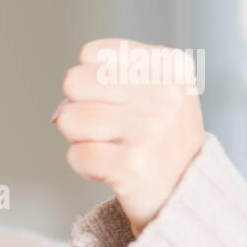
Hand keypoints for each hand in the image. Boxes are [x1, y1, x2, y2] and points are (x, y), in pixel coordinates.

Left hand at [53, 38, 205, 236]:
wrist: (186, 193)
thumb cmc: (158, 138)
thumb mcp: (153, 92)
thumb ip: (103, 80)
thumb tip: (60, 110)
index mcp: (171, 66)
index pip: (93, 53)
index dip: (90, 80)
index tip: (118, 100)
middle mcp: (165, 94)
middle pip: (74, 82)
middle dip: (78, 107)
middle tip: (107, 127)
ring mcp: (151, 130)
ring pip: (70, 119)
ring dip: (78, 138)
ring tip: (109, 147)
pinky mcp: (133, 165)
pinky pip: (76, 155)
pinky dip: (83, 165)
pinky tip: (109, 169)